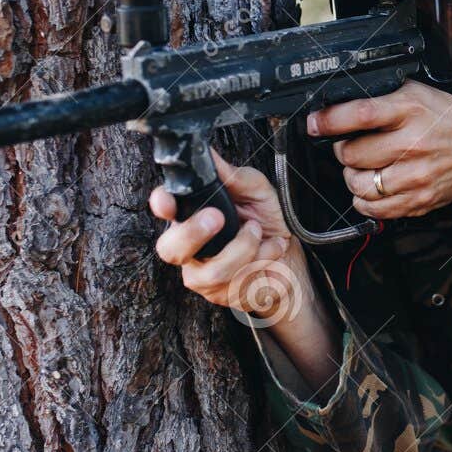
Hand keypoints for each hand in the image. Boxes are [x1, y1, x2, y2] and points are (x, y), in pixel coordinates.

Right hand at [151, 151, 339, 390]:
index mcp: (192, 216)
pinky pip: (238, 284)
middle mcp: (190, 249)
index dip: (160, 204)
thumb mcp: (258, 192)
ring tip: (261, 232)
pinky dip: (263, 261)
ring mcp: (203, 276)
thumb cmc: (267, 222)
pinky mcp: (222, 297)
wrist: (290, 261)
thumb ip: (235, 176)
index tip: (166, 199)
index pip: (165, 210)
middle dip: (192, 233)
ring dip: (246, 247)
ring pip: (214, 271)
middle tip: (218, 218)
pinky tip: (272, 250)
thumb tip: (211, 154)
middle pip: (170, 249)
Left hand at [308, 81, 451, 219]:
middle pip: (353, 154)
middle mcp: (411, 144)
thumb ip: (381, 97)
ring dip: (352, 177)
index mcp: (408, 111)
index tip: (315, 124)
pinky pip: (375, 208)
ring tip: (362, 169)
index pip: (360, 115)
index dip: (330, 121)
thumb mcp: (415, 93)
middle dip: (343, 151)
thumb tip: (340, 105)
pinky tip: (372, 187)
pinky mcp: (418, 200)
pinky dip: (364, 200)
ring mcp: (415, 176)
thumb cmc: (443, 118)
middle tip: (351, 147)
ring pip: (359, 185)